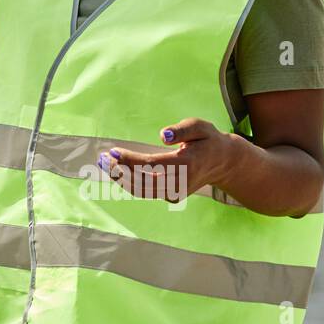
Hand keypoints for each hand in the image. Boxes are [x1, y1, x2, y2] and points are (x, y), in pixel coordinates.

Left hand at [95, 118, 238, 202]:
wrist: (223, 163)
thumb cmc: (208, 140)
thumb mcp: (201, 126)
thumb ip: (182, 130)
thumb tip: (162, 135)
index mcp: (187, 164)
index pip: (152, 165)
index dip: (130, 159)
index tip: (113, 151)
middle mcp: (180, 182)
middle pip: (143, 182)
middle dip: (119, 171)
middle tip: (101, 158)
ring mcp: (176, 192)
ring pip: (142, 191)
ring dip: (120, 179)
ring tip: (103, 164)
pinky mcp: (171, 196)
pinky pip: (146, 192)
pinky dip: (129, 183)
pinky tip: (116, 171)